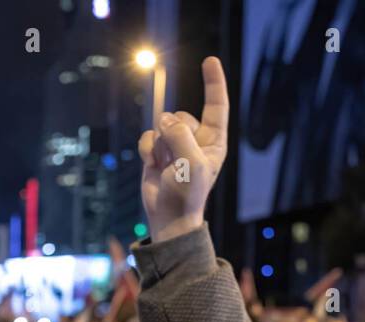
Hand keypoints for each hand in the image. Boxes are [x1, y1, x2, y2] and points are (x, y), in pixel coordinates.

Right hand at [138, 56, 228, 242]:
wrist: (168, 216)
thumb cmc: (188, 193)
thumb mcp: (192, 162)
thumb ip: (180, 134)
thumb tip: (164, 118)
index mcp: (213, 141)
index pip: (216, 106)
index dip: (214, 83)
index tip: (210, 61)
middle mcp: (195, 139)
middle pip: (181, 116)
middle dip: (174, 133)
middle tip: (177, 160)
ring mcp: (175, 144)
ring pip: (162, 125)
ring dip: (161, 145)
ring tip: (166, 167)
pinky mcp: (157, 151)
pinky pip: (148, 136)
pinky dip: (148, 150)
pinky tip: (153, 166)